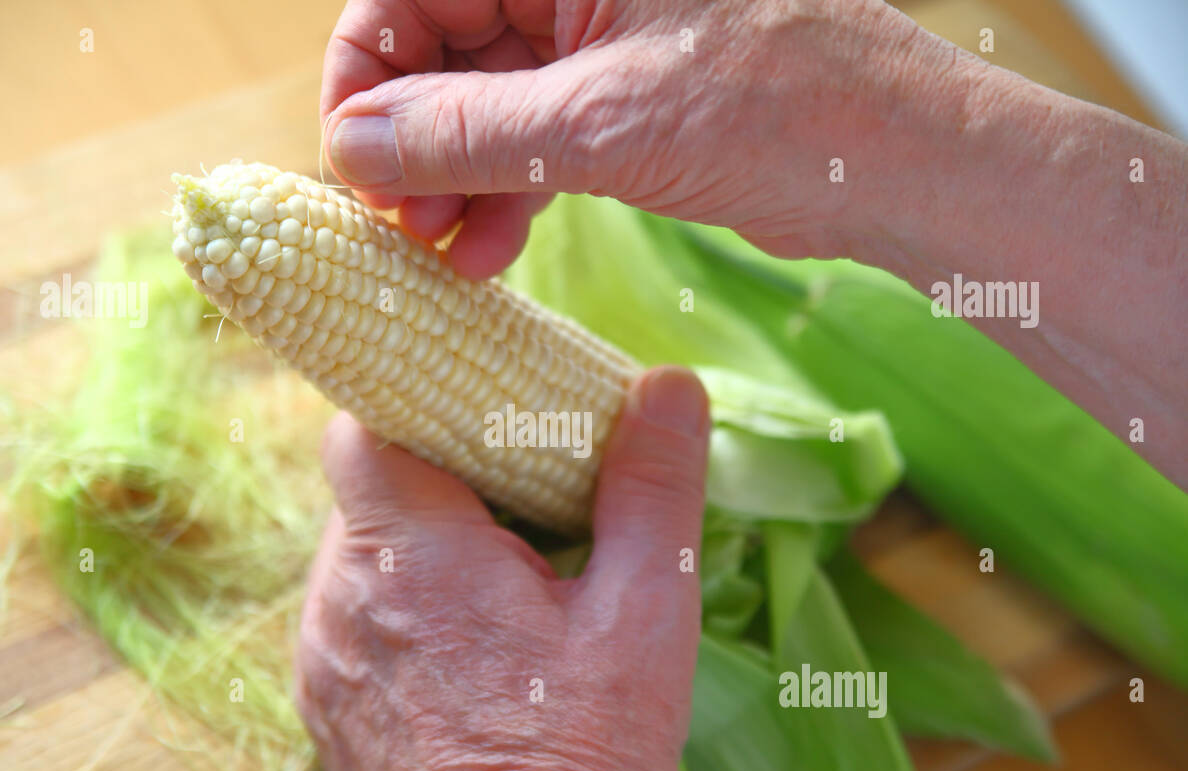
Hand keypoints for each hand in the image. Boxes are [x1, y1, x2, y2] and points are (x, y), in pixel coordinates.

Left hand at [295, 367, 709, 770]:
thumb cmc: (586, 766)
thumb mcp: (646, 615)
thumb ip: (653, 488)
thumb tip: (668, 384)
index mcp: (410, 558)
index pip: (363, 424)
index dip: (415, 397)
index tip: (481, 407)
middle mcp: (339, 603)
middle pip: (368, 487)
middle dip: (441, 471)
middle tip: (526, 493)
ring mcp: (323, 661)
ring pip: (360, 553)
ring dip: (425, 542)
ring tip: (512, 574)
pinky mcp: (329, 711)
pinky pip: (355, 617)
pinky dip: (406, 603)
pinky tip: (477, 644)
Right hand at [319, 0, 950, 275]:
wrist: (895, 163)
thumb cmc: (777, 108)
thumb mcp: (602, 122)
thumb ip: (468, 131)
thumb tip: (355, 147)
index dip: (367, 74)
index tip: (351, 161)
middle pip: (439, 49)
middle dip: (411, 141)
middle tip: (396, 225)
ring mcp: (596, 41)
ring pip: (482, 104)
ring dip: (452, 180)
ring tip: (436, 252)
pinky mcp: (619, 102)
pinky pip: (530, 142)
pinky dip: (504, 196)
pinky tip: (483, 253)